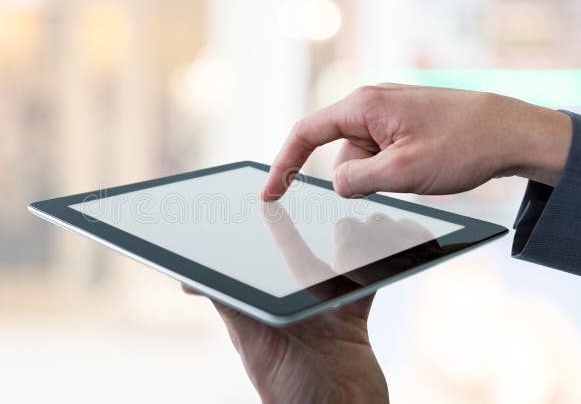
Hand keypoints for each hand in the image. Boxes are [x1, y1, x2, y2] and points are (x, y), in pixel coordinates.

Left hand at [183, 204, 443, 403]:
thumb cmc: (292, 392)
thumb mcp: (256, 345)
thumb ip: (231, 306)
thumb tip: (187, 278)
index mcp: (259, 304)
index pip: (249, 256)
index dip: (253, 229)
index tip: (262, 197)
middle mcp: (286, 300)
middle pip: (295, 249)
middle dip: (308, 222)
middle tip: (320, 196)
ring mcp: (320, 307)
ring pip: (334, 258)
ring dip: (351, 239)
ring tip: (368, 220)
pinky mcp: (351, 317)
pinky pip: (367, 279)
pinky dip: (380, 260)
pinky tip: (394, 238)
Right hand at [262, 84, 572, 200]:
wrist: (513, 132)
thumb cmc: (462, 145)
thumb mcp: (402, 172)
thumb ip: (356, 181)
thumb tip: (336, 186)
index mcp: (363, 106)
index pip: (306, 134)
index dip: (282, 165)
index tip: (269, 195)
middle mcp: (372, 104)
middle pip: (340, 155)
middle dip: (359, 179)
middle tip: (400, 179)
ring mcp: (390, 114)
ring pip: (363, 160)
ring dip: (382, 177)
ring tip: (422, 171)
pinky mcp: (405, 126)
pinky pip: (383, 156)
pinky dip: (394, 171)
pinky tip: (426, 168)